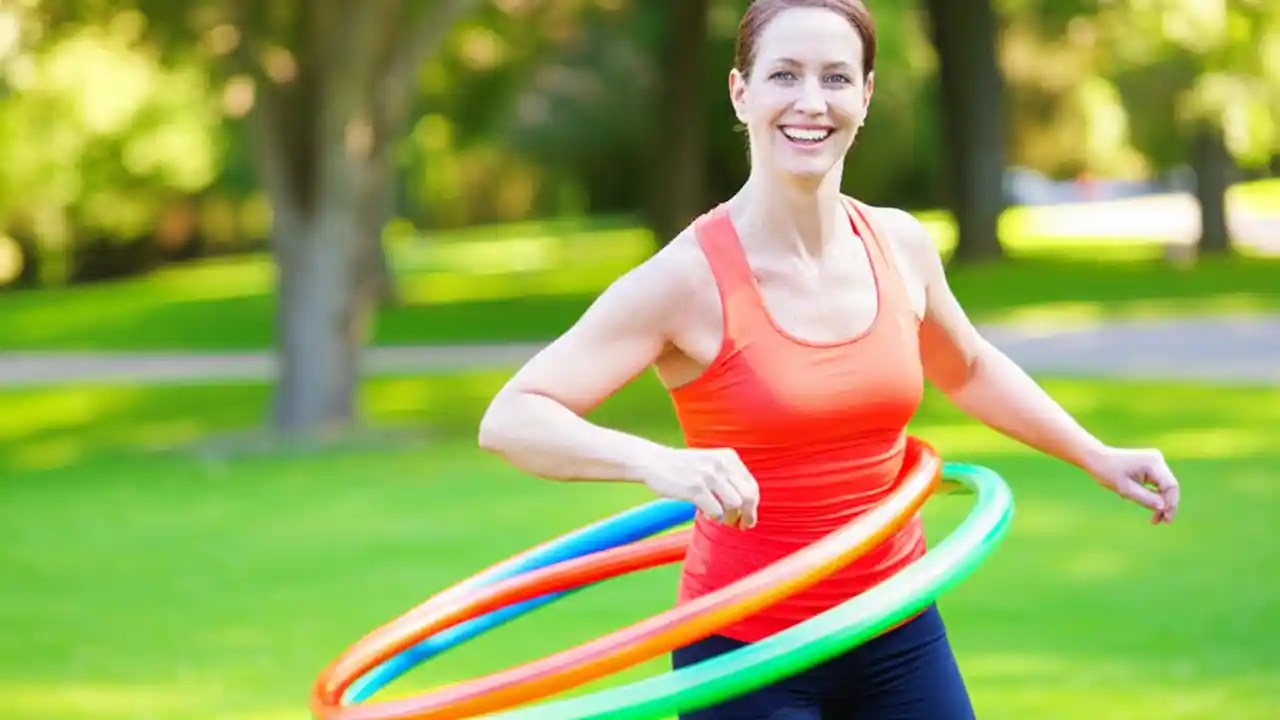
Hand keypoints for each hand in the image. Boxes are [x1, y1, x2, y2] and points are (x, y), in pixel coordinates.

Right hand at [638, 447, 759, 529]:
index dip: (753, 506)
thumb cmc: (682, 467)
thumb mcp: (710, 463)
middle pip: (748, 496)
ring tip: (723, 521)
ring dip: (731, 518)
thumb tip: (746, 505)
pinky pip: (716, 511)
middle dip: (748, 515)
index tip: (749, 518)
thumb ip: (728, 477)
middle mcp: (721, 464)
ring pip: (735, 505)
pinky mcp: (695, 488)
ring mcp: (709, 476)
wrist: (653, 462)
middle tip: (742, 526)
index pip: (751, 486)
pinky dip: (714, 518)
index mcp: (728, 457)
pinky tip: (707, 515)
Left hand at [1083, 446, 1179, 524]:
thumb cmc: (1107, 471)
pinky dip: (1154, 496)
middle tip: (1163, 522)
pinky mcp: (1150, 466)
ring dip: (1161, 503)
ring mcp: (1154, 462)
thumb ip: (1145, 498)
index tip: (1165, 519)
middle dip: (1167, 505)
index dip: (1171, 503)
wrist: (1095, 458)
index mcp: (1153, 463)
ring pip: (1164, 486)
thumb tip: (1163, 507)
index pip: (1170, 485)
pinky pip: (1157, 484)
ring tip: (1155, 520)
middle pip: (1170, 486)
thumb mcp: (1125, 489)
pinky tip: (1151, 509)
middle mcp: (1157, 460)